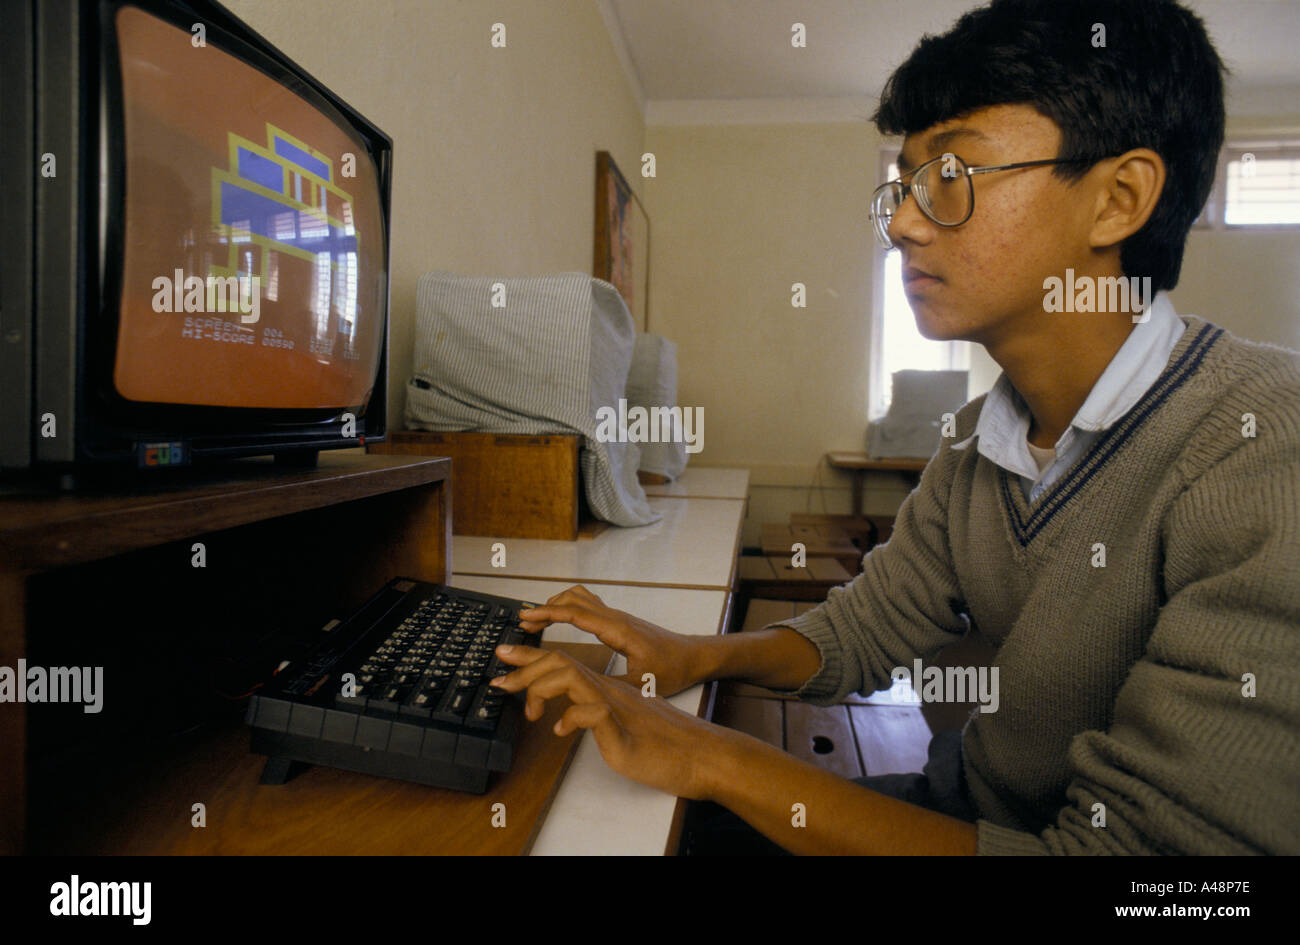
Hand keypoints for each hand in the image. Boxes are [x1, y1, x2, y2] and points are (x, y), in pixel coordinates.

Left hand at [490, 645, 725, 799]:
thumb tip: (575, 715)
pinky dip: (570, 718)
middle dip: (524, 666)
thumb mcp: (622, 727)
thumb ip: (598, 716)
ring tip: (528, 709)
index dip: (531, 658)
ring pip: (571, 676)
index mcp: (607, 690)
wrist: (702, 755)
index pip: (564, 663)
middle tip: (499, 678)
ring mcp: (616, 706)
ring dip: (540, 687)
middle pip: (560, 662)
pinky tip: (559, 732)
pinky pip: (592, 712)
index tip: (506, 657)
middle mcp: (609, 691)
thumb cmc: (667, 745)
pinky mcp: (623, 729)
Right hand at [515, 585, 706, 696]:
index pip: (576, 614)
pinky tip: (561, 620)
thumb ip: (610, 685)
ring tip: (536, 618)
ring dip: (557, 603)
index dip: (548, 614)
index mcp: (618, 630)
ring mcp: (618, 617)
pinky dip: (570, 607)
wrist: (694, 657)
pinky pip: (589, 606)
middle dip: (545, 608)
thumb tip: (580, 691)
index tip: (527, 618)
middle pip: (574, 600)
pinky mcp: (620, 622)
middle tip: (523, 620)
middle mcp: (616, 618)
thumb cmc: (674, 669)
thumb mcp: (641, 683)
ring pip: (582, 598)